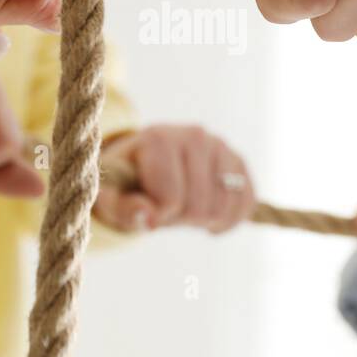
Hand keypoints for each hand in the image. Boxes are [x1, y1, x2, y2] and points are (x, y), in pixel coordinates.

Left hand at [93, 126, 253, 233]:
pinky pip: (246, 203)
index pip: (171, 201)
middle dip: (180, 219)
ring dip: (203, 221)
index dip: (157, 216)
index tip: (145, 206)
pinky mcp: (238, 161)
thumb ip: (123, 209)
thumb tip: (149, 219)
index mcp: (159, 139)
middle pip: (200, 208)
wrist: (145, 165)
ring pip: (224, 208)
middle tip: (165, 207)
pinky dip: (228, 220)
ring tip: (184, 207)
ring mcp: (221, 146)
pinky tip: (209, 216)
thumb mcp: (110, 198)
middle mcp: (195, 135)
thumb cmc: (124, 184)